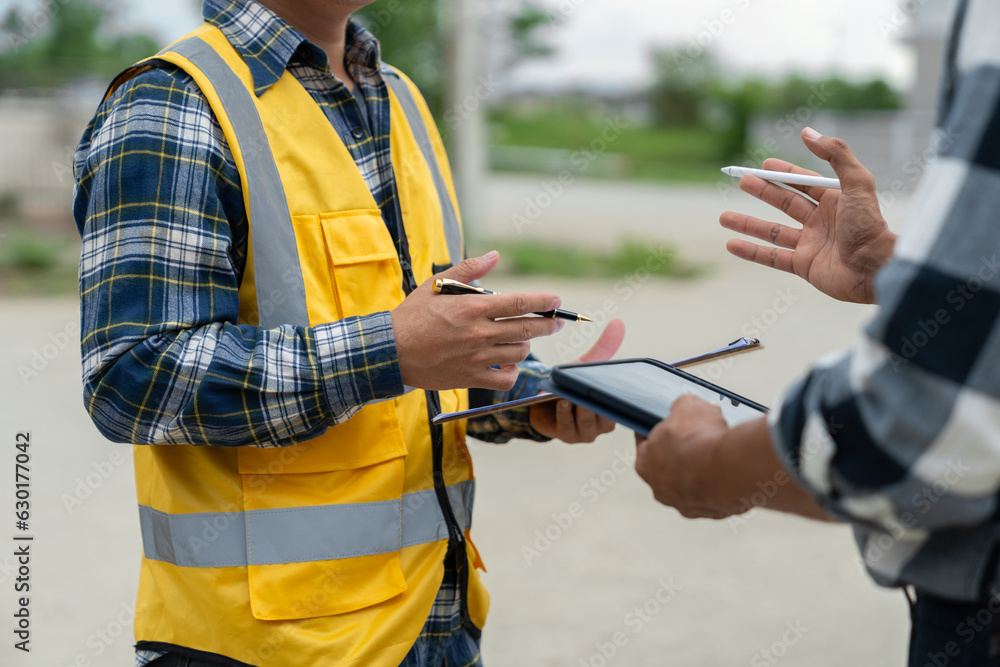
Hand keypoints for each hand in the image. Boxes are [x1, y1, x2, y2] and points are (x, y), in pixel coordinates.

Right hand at [391, 251, 563, 390]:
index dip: (543, 302)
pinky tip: (509, 365)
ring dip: (526, 345)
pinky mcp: (471, 378)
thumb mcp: (436, 285)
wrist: (391, 351)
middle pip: (527, 328)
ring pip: (519, 353)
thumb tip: (495, 255)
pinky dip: (513, 372)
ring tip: (523, 340)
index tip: (556, 301)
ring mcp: (477, 358)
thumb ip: (469, 269)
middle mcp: (479, 333)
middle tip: (556, 323)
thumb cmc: (413, 316)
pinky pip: (506, 379)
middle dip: (548, 325)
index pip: (519, 303)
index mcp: (473, 308)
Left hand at [529, 319, 624, 443]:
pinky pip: (568, 427)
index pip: (621, 407)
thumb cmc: (569, 383)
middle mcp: (602, 424)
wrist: (540, 399)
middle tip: (591, 390)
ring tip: (573, 395)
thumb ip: (604, 347)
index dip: (619, 399)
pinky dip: (565, 414)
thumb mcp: (586, 365)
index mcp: (611, 409)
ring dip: (580, 409)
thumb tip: (619, 322)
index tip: (615, 387)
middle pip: (606, 418)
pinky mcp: (567, 436)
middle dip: (598, 404)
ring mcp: (585, 433)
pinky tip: (563, 401)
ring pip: (588, 424)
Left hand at [634, 395, 827, 520]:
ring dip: (701, 470)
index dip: (661, 430)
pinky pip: (711, 495)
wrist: (728, 469)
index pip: (647, 442)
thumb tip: (687, 405)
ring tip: (719, 453)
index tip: (674, 423)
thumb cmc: (700, 437)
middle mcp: (658, 487)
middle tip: (701, 436)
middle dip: (683, 450)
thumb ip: (682, 405)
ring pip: (689, 482)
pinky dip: (718, 484)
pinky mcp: (706, 512)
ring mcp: (682, 503)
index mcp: (644, 461)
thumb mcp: (688, 405)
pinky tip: (728, 471)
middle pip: (668, 464)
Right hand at [720, 127, 896, 303]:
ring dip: (748, 224)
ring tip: (724, 217)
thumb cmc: (869, 225)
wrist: (875, 269)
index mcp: (835, 200)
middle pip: (785, 203)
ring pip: (773, 231)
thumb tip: (807, 132)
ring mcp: (811, 245)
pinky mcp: (804, 266)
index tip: (764, 164)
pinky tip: (732, 244)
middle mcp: (822, 221)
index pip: (804, 183)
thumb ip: (835, 154)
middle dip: (763, 192)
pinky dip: (751, 252)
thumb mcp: (858, 182)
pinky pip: (772, 257)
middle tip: (742, 181)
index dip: (784, 173)